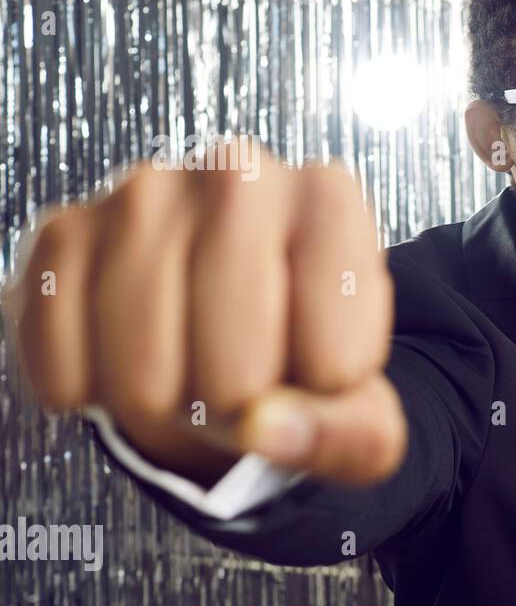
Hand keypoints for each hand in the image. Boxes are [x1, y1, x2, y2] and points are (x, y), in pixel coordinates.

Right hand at [4, 136, 406, 486]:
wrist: (220, 308)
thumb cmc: (303, 349)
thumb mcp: (360, 404)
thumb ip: (345, 433)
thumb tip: (262, 429)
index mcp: (330, 201)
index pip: (332, 365)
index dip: (319, 400)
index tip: (317, 371)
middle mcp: (239, 172)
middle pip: (234, 376)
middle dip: (237, 412)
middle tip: (245, 382)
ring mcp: (143, 193)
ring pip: (145, 379)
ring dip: (165, 408)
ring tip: (193, 366)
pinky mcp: (64, 230)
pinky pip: (66, 366)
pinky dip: (94, 392)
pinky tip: (128, 354)